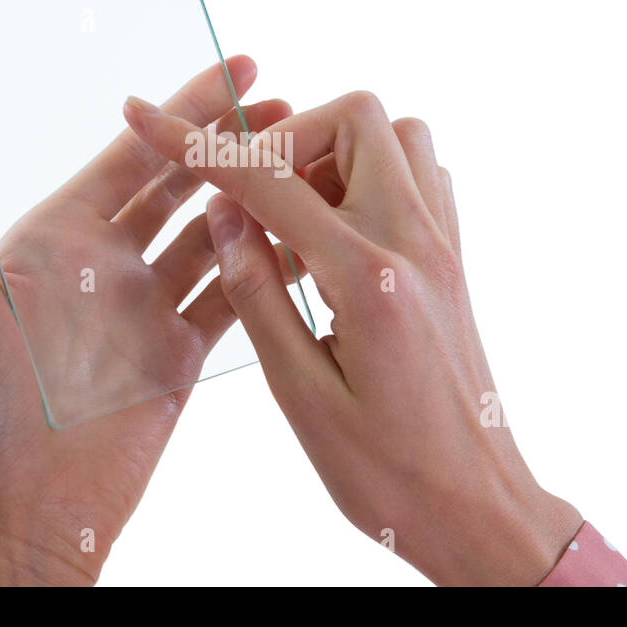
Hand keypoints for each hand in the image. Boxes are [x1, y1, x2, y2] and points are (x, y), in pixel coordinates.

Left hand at [0, 56, 289, 584]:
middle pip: (182, 184)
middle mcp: (105, 263)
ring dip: (256, 197)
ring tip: (312, 162)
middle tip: (292, 104)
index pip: (131, 154)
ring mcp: (145, 308)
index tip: (239, 67)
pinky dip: (267, 265)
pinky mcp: (179, 353)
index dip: (185, 109)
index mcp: (55, 235)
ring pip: (214, 234)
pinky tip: (307, 237)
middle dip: (232, 143)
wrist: (23, 510)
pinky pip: (232, 295)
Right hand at [123, 90, 581, 584]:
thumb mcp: (299, 395)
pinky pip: (421, 178)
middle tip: (251, 199)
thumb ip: (257, 293)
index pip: (270, 183)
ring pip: (397, 138)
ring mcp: (446, 248)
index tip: (148, 117)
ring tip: (294, 217)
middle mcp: (418, 245)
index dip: (198, 145)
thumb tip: (225, 212)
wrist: (477, 509)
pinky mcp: (455, 262)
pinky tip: (335, 232)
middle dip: (286, 139)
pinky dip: (371, 178)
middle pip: (356, 120)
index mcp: (370, 281)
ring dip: (333, 154)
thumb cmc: (389, 474)